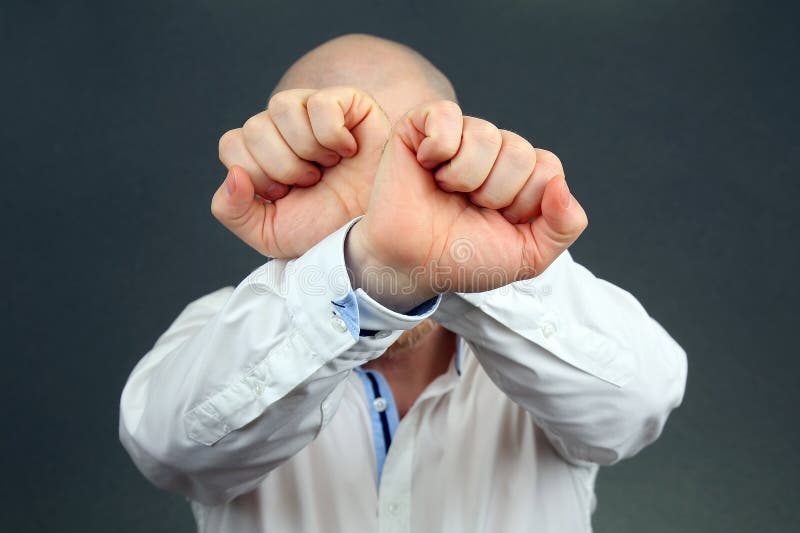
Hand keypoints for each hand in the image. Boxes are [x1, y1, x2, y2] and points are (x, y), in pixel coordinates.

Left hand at [211, 87, 390, 257]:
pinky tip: (348, 151)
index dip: (256, 174)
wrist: (370, 232)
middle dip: (283, 167)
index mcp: (262, 151)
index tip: (284, 194)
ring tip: (328, 167)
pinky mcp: (349, 102)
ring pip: (282, 107)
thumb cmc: (325, 228)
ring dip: (305, 149)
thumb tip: (234, 174)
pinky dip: (331, 135)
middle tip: (311, 183)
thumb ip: (232, 210)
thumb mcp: (267, 233)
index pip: (232, 144)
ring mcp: (315, 109)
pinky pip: (321, 103)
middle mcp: (284, 125)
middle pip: (255, 128)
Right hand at [346, 101, 588, 310]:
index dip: (525, 202)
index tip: (499, 221)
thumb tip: (561, 185)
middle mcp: (491, 152)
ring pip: (485, 136)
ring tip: (446, 192)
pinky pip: (446, 116)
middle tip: (469, 208)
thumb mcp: (528, 257)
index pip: (547, 167)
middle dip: (495, 193)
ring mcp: (457, 137)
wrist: (412, 266)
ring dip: (465, 177)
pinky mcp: (419, 127)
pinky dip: (438, 147)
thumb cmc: (463, 260)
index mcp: (519, 176)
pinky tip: (427, 167)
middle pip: (519, 152)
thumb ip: (564, 226)